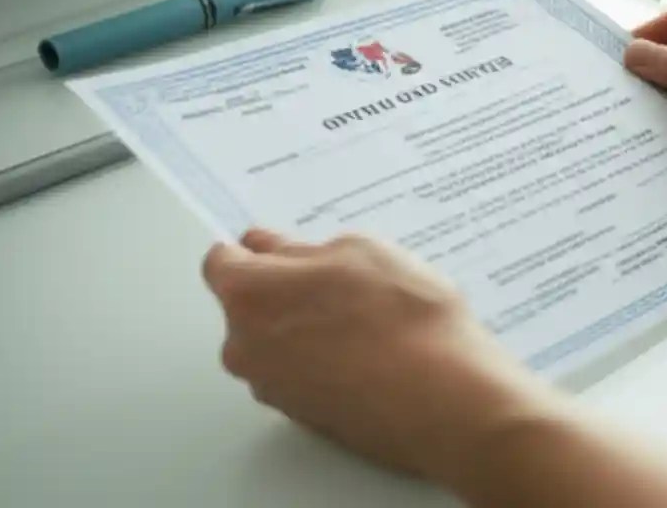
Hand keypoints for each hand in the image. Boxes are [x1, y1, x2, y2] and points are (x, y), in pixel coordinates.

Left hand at [202, 229, 560, 484]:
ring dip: (308, 328)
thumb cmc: (403, 319)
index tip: (286, 247)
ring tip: (369, 321)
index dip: (257, 250)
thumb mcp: (361, 252)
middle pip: (250, 306)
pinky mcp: (305, 419)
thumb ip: (304, 248)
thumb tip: (277, 250)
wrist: (444, 398)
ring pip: (279, 343)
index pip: (223, 262)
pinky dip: (327, 362)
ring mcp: (273, 389)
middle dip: (286, 291)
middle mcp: (245, 348)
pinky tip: (373, 354)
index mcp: (248, 296)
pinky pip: (304, 376)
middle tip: (344, 282)